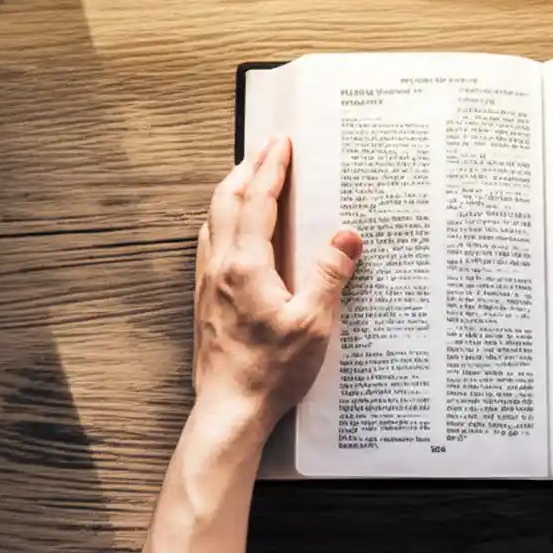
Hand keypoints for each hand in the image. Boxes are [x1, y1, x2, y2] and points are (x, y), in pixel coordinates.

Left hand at [193, 135, 362, 431]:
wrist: (230, 410)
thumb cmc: (270, 372)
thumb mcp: (314, 323)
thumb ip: (329, 274)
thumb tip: (347, 235)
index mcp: (246, 264)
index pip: (258, 200)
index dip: (272, 167)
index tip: (282, 142)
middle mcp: (220, 266)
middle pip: (227, 200)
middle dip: (248, 168)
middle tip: (268, 148)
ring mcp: (207, 283)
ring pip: (213, 219)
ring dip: (232, 191)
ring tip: (251, 178)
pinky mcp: (205, 300)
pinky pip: (210, 243)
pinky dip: (223, 220)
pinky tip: (234, 230)